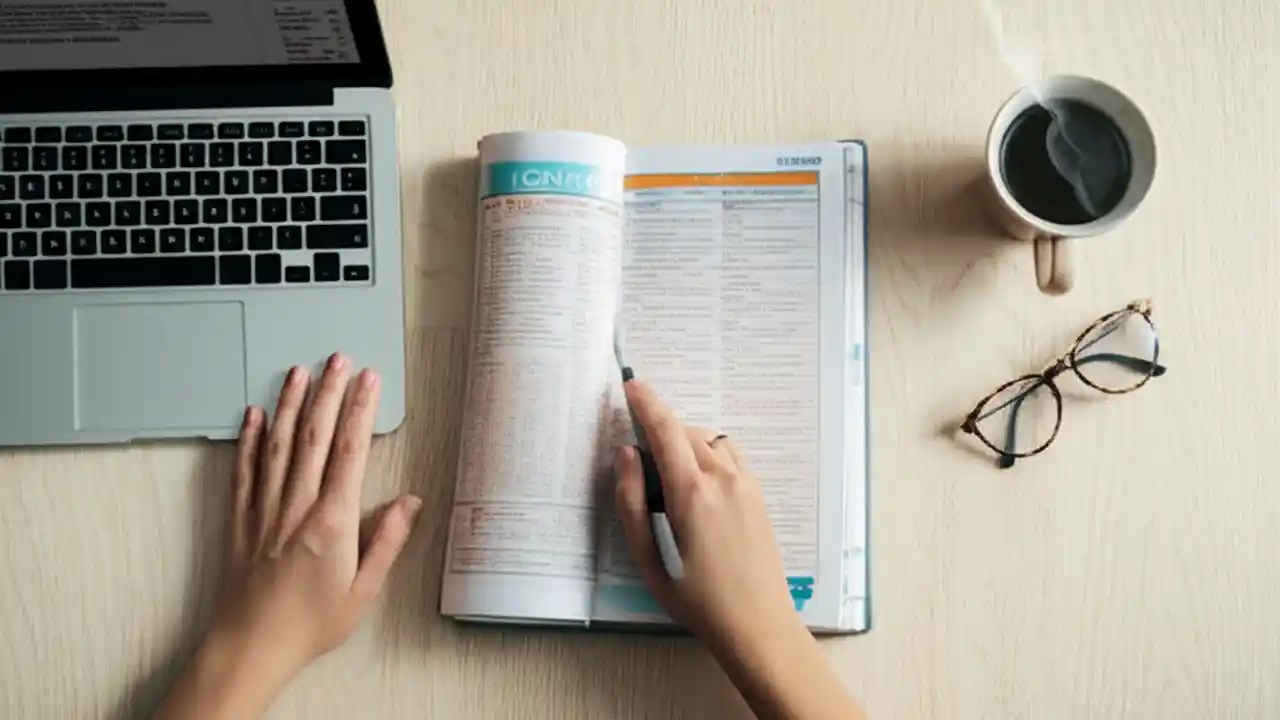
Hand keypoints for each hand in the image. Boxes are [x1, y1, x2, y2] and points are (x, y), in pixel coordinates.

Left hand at [158, 355, 421, 719]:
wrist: (251, 646)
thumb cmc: (310, 624)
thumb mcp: (364, 590)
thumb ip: (386, 541)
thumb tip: (410, 503)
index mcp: (332, 522)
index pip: (349, 452)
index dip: (360, 410)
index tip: (368, 380)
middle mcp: (296, 508)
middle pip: (313, 437)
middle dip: (327, 393)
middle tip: (337, 359)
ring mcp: (265, 511)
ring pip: (278, 446)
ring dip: (290, 405)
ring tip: (298, 372)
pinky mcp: (240, 520)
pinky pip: (244, 471)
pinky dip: (249, 440)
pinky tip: (254, 415)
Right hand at [614, 380, 863, 719]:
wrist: (759, 626)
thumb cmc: (698, 602)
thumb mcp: (649, 560)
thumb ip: (631, 504)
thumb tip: (625, 456)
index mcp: (691, 494)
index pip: (665, 430)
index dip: (647, 403)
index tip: (632, 386)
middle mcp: (722, 480)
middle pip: (687, 432)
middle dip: (662, 430)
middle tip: (641, 457)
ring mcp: (746, 486)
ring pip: (711, 441)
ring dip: (687, 442)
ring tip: (669, 475)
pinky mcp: (758, 497)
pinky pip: (730, 458)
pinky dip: (709, 456)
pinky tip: (698, 488)